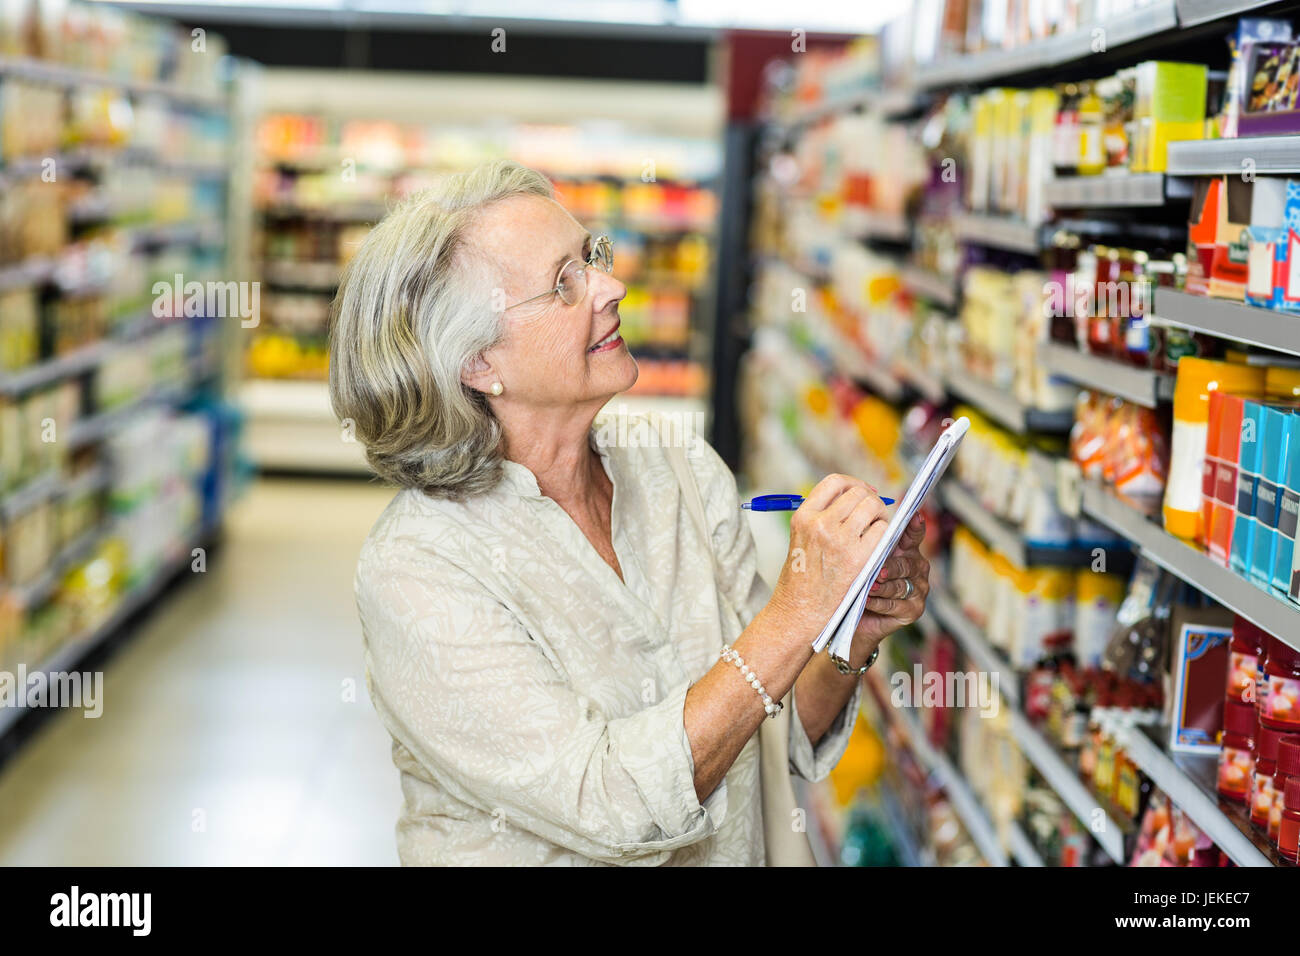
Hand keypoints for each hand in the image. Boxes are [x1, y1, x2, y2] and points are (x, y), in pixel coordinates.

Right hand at [766, 473, 891, 639]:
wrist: (797, 614)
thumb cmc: (800, 581)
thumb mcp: (801, 540)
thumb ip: (822, 519)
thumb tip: (855, 501)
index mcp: (804, 517)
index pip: (835, 482)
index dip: (854, 484)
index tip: (863, 493)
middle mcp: (821, 523)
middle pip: (859, 493)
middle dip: (871, 501)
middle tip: (876, 516)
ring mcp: (840, 540)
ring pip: (874, 508)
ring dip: (881, 517)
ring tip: (878, 532)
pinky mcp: (859, 558)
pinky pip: (883, 532)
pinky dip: (886, 536)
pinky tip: (879, 548)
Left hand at [852, 511, 929, 650]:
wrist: (852, 617)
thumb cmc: (855, 582)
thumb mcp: (860, 559)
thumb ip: (868, 545)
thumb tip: (861, 529)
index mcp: (905, 549)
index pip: (912, 534)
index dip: (914, 526)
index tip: (914, 516)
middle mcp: (916, 566)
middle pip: (906, 563)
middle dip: (890, 567)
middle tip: (877, 570)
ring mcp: (918, 588)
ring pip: (900, 585)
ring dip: (882, 587)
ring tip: (868, 587)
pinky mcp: (913, 609)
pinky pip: (896, 604)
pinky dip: (879, 603)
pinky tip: (867, 601)